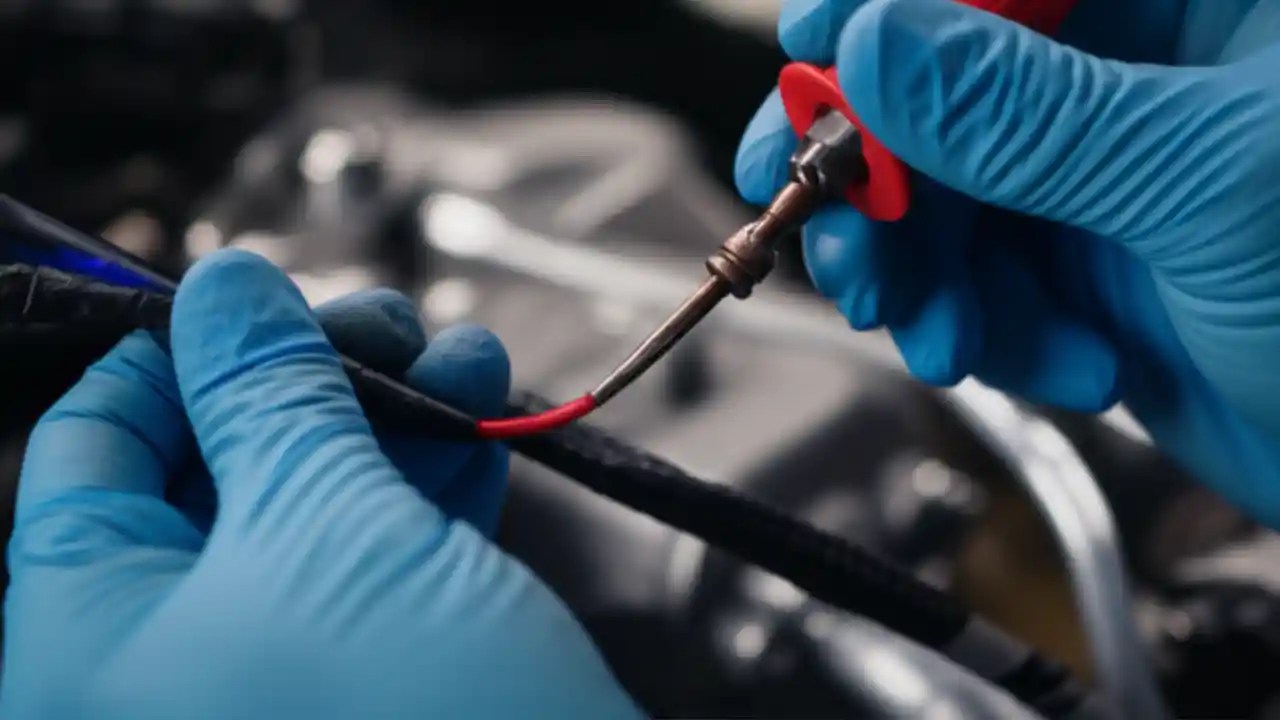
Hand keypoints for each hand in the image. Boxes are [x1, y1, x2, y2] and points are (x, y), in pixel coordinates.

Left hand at [0, 250, 641, 718]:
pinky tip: (483, 423)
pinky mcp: (376, 677)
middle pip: (219, 465)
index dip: (173, 353)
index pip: (92, 450)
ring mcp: (280, 673)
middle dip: (316, 376)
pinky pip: (384, 556)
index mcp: (92, 645)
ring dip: (396, 417)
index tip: (255, 293)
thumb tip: (225, 287)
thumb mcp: (329, 535)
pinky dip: (434, 481)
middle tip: (390, 322)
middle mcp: (169, 667)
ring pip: (318, 503)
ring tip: (467, 360)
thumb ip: (267, 397)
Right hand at [736, 0, 1279, 523]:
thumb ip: (1029, 113)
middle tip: (824, 213)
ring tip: (940, 330)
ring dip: (922, 272)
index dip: (891, 6)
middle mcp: (1136, 74)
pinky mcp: (1079, 265)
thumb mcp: (1206, 184)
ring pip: (943, 196)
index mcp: (1196, 2)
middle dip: (878, 167)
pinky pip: (978, 280)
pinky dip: (988, 330)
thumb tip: (878, 46)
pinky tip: (1054, 361)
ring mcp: (1099, 175)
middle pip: (943, 83)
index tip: (809, 53)